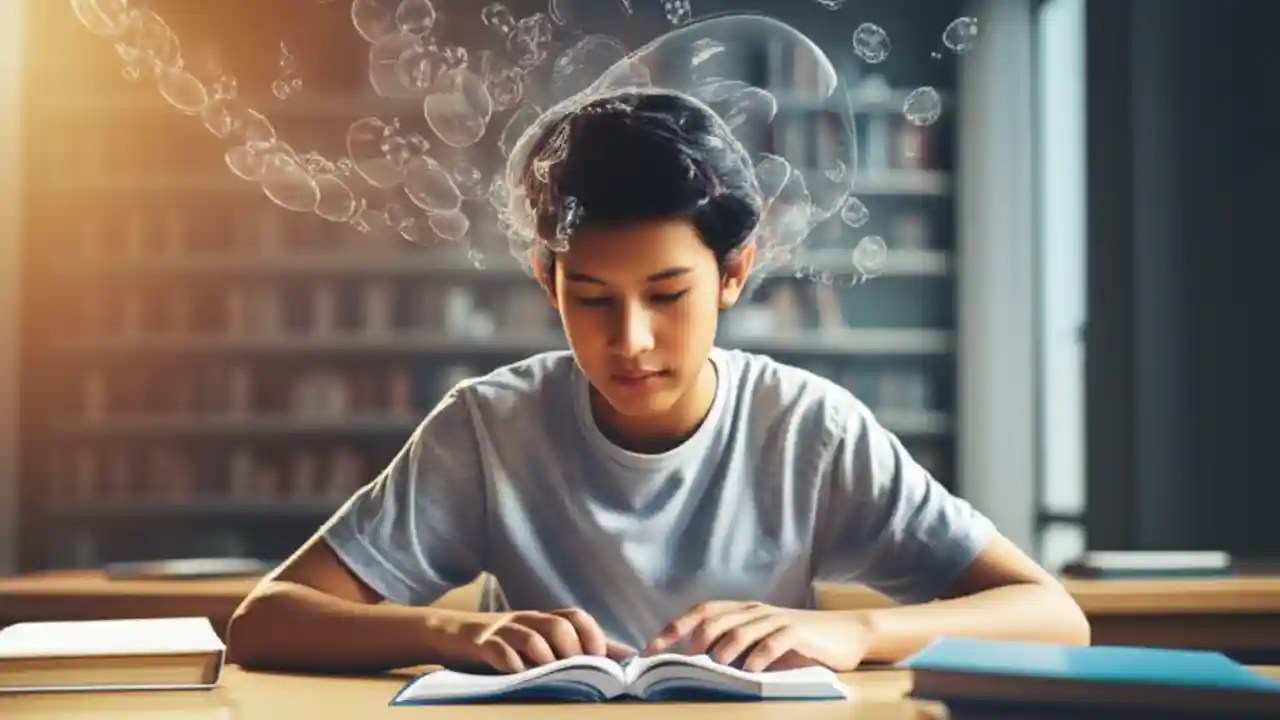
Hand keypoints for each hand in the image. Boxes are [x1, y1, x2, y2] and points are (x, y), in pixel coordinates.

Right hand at [434, 608, 634, 672]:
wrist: (449, 633)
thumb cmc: (500, 643)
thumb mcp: (538, 643)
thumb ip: (577, 648)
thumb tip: (623, 655)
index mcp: (541, 620)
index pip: (575, 617)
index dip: (593, 635)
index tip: (601, 660)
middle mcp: (525, 621)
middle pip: (557, 625)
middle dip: (571, 650)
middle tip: (575, 673)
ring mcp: (501, 630)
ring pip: (530, 636)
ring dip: (544, 658)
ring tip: (549, 676)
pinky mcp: (478, 643)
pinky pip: (497, 649)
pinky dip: (510, 662)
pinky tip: (517, 674)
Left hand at [642, 601, 870, 672]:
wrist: (847, 634)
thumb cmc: (801, 643)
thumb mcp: (764, 643)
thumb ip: (736, 650)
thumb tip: (696, 667)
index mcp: (744, 611)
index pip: (701, 612)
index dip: (675, 628)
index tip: (652, 649)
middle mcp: (756, 611)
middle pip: (716, 618)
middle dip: (693, 639)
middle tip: (682, 661)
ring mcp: (777, 620)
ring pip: (741, 629)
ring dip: (724, 648)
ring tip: (714, 666)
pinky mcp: (797, 632)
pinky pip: (772, 641)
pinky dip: (758, 656)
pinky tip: (749, 671)